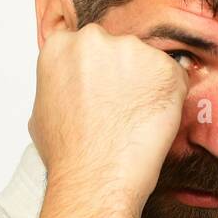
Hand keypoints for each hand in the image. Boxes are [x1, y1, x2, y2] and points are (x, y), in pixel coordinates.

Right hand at [28, 23, 188, 207]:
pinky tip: (152, 123)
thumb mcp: (41, 111)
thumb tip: (69, 86)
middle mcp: (94, 39)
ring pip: (148, 62)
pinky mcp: (164, 67)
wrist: (95, 178)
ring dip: (147, 86)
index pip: (87, 46)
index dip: (99, 71)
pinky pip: (175, 78)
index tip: (104, 90)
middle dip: (124, 74)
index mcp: (61, 47)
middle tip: (122, 110)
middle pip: (119, 49)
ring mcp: (131, 50)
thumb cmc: (69, 155)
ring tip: (135, 121)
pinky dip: (171, 98)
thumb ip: (58, 85)